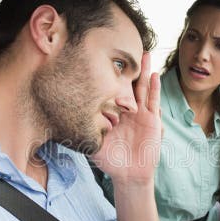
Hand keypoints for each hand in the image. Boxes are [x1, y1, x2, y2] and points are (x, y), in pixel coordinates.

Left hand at [91, 52, 160, 184]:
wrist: (128, 175)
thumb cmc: (110, 160)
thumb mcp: (93, 142)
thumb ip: (84, 130)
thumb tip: (64, 119)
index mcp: (113, 112)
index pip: (110, 90)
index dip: (107, 75)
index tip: (101, 56)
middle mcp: (128, 110)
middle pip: (129, 83)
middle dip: (129, 66)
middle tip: (126, 45)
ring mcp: (141, 114)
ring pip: (142, 88)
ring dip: (144, 70)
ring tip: (145, 53)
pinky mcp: (152, 121)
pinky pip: (153, 102)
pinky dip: (154, 89)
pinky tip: (154, 76)